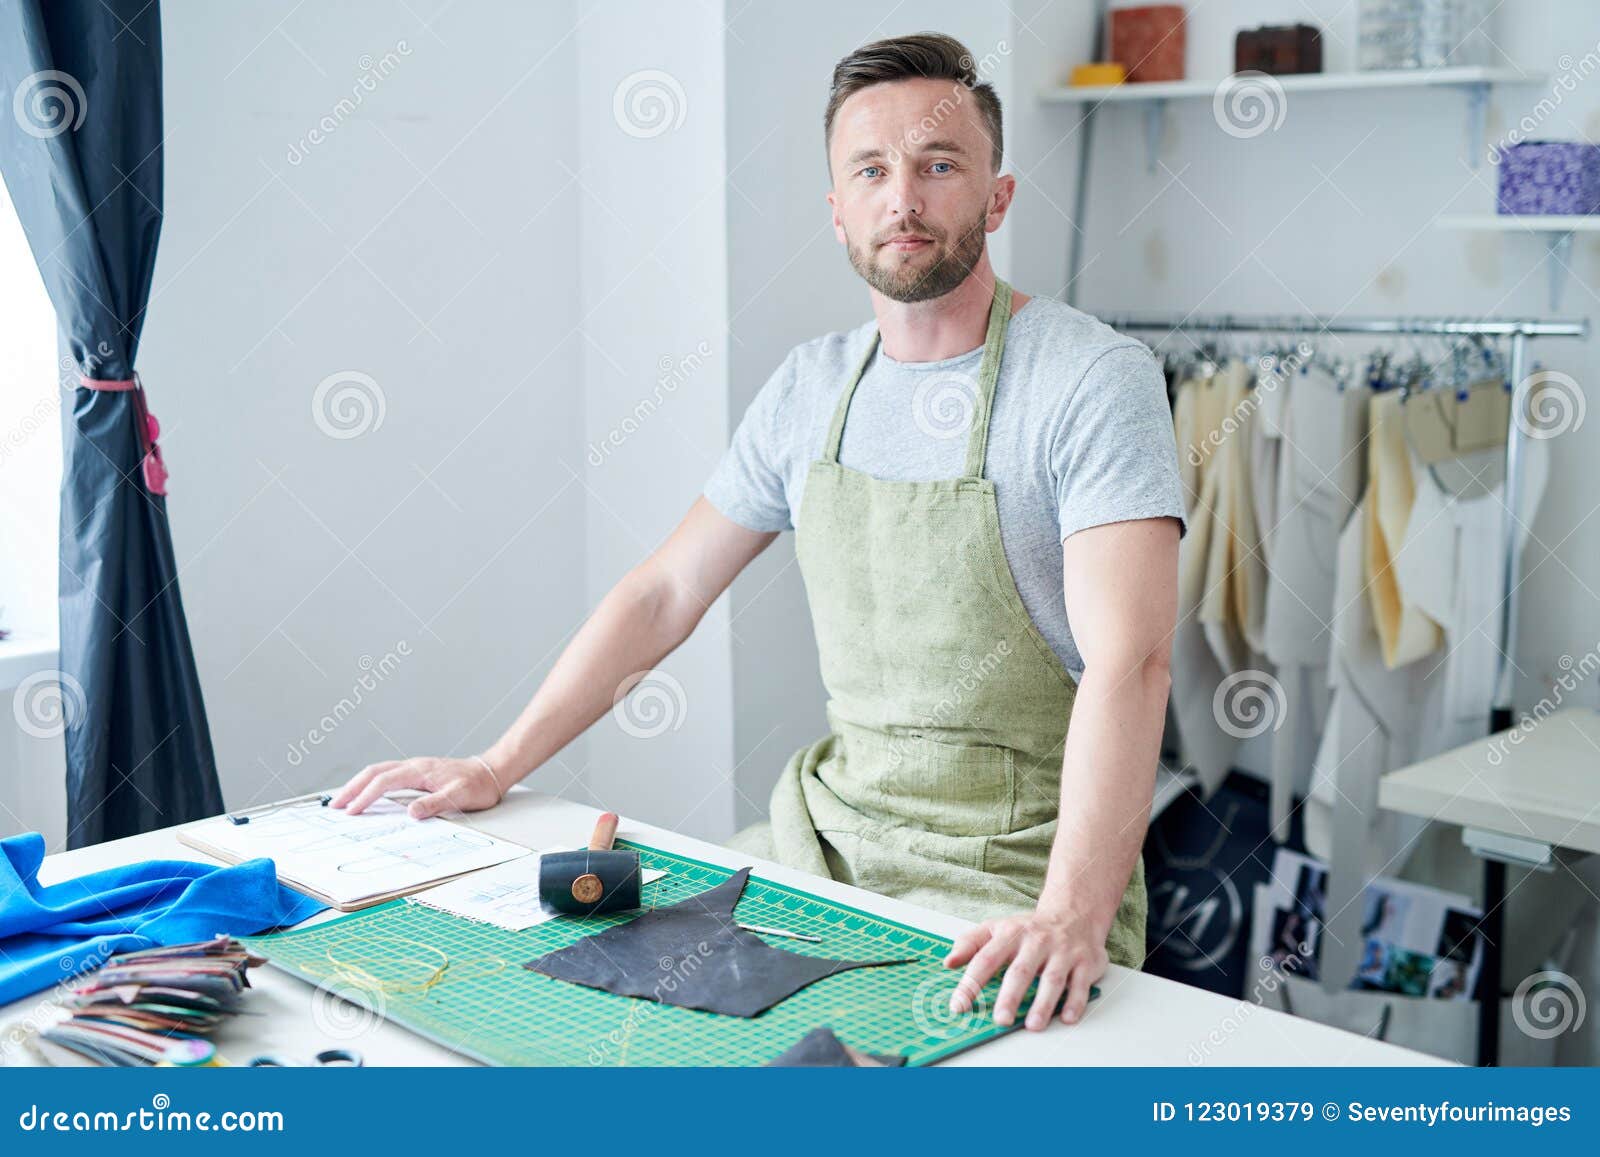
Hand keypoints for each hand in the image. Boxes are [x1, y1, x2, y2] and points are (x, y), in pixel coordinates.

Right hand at [329, 755, 503, 818]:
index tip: (352, 811)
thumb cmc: (477, 784)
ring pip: (378, 771)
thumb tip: (411, 812)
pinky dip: (371, 783)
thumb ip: (435, 803)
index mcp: (420, 770)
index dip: (366, 796)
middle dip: (352, 788)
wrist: (491, 772)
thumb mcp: (460, 796)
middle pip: (374, 772)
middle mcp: (414, 766)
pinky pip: (387, 774)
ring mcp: (415, 768)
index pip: (384, 782)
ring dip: (359, 784)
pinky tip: (368, 793)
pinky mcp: (417, 773)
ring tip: (344, 800)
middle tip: (335, 805)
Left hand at [944, 906, 1107, 1030]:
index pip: (986, 959)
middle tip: (1000, 1019)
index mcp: (1011, 934)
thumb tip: (948, 962)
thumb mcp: (997, 928)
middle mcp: (1037, 942)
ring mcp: (1062, 952)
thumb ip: (970, 943)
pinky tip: (1066, 1018)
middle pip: (1021, 971)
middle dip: (1010, 996)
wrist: (1074, 914)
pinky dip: (1075, 1002)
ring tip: (1033, 1025)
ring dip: (1043, 1004)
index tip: (959, 1005)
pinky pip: (1081, 984)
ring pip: (1052, 979)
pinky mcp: (1085, 962)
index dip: (971, 983)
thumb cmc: (1030, 929)